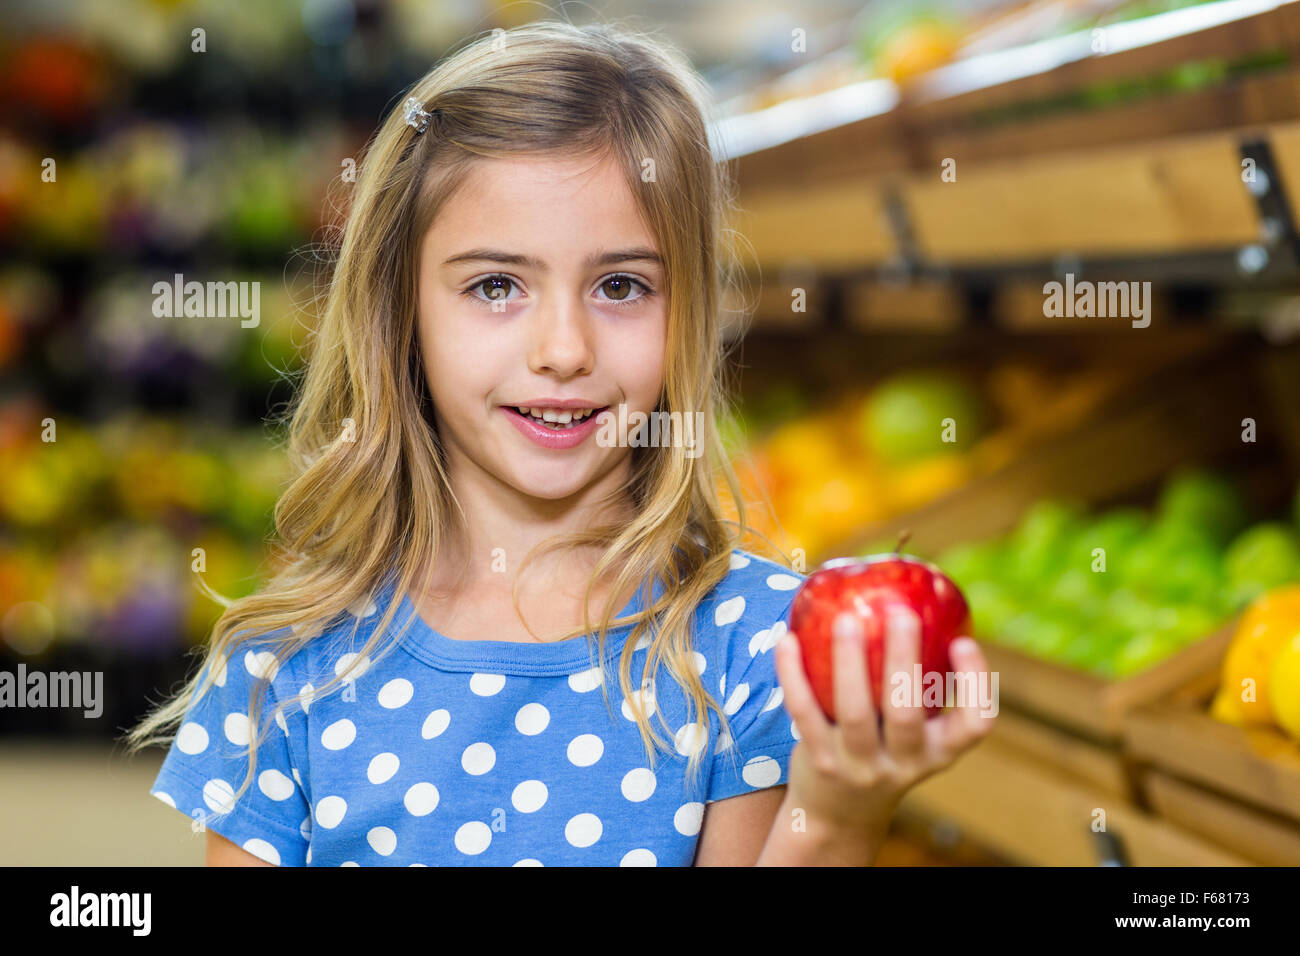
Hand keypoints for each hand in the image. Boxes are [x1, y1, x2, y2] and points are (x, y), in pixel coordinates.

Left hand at [773, 606, 996, 839]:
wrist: (839, 816)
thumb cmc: (883, 750)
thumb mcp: (912, 732)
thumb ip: (916, 683)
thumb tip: (912, 599)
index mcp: (938, 750)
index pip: (975, 724)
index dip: (976, 684)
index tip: (963, 641)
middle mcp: (905, 763)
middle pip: (907, 712)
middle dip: (904, 661)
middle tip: (901, 613)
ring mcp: (860, 766)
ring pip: (855, 713)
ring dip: (849, 662)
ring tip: (847, 619)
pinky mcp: (820, 762)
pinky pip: (805, 712)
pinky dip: (794, 674)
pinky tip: (787, 639)